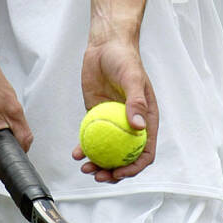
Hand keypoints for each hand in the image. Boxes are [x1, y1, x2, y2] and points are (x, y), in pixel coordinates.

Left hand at [72, 36, 158, 182]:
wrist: (106, 46)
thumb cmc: (124, 59)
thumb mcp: (132, 79)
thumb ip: (136, 102)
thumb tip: (138, 126)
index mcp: (146, 121)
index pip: (145, 152)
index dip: (135, 167)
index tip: (119, 172)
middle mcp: (131, 125)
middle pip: (125, 157)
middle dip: (114, 172)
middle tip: (98, 175)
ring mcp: (114, 123)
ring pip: (107, 151)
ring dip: (98, 164)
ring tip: (85, 167)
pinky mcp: (98, 117)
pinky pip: (92, 138)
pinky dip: (85, 147)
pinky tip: (76, 153)